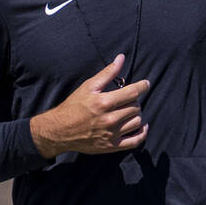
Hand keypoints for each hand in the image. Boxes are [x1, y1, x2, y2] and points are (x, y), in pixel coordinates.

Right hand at [30, 54, 149, 157]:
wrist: (59, 130)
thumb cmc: (73, 106)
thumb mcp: (88, 86)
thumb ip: (107, 73)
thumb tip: (121, 58)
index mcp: (104, 102)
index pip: (132, 92)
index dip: (142, 86)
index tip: (145, 84)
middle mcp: (109, 119)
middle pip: (136, 107)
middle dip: (134, 100)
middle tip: (128, 99)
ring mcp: (111, 134)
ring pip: (137, 122)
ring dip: (137, 114)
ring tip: (130, 110)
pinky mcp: (111, 146)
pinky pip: (135, 141)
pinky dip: (142, 133)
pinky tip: (141, 126)